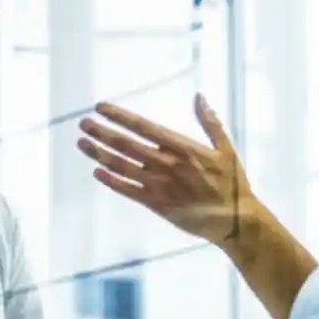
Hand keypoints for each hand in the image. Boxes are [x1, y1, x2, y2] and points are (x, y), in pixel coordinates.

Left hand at [77, 94, 257, 245]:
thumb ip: (210, 122)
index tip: (101, 108)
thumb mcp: (225, 149)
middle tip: (83, 123)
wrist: (235, 221)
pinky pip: (129, 191)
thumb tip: (199, 97)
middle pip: (126, 145)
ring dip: (100, 154)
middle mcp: (167, 164)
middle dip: (102, 132)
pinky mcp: (158, 205)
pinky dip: (111, 182)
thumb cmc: (232, 183)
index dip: (119, 116)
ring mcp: (160, 186)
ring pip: (122, 167)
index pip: (143, 127)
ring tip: (82, 143)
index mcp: (182, 147)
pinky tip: (97, 172)